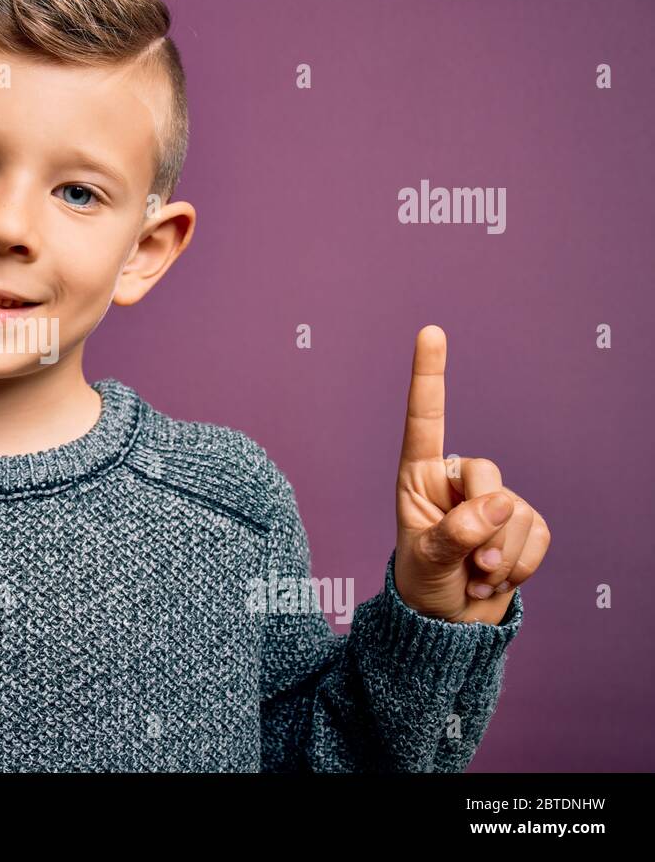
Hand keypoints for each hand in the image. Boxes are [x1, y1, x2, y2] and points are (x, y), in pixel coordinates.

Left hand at [393, 326, 551, 623]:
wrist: (449, 626)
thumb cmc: (423, 586)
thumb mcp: (425, 562)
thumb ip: (455, 533)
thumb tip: (499, 504)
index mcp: (418, 477)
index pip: (425, 419)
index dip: (429, 375)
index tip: (430, 330)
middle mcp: (456, 481)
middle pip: (486, 474)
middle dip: (482, 525)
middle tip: (469, 566)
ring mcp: (493, 501)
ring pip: (516, 511)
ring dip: (500, 557)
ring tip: (475, 579)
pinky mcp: (523, 525)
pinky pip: (537, 535)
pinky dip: (520, 565)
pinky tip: (496, 582)